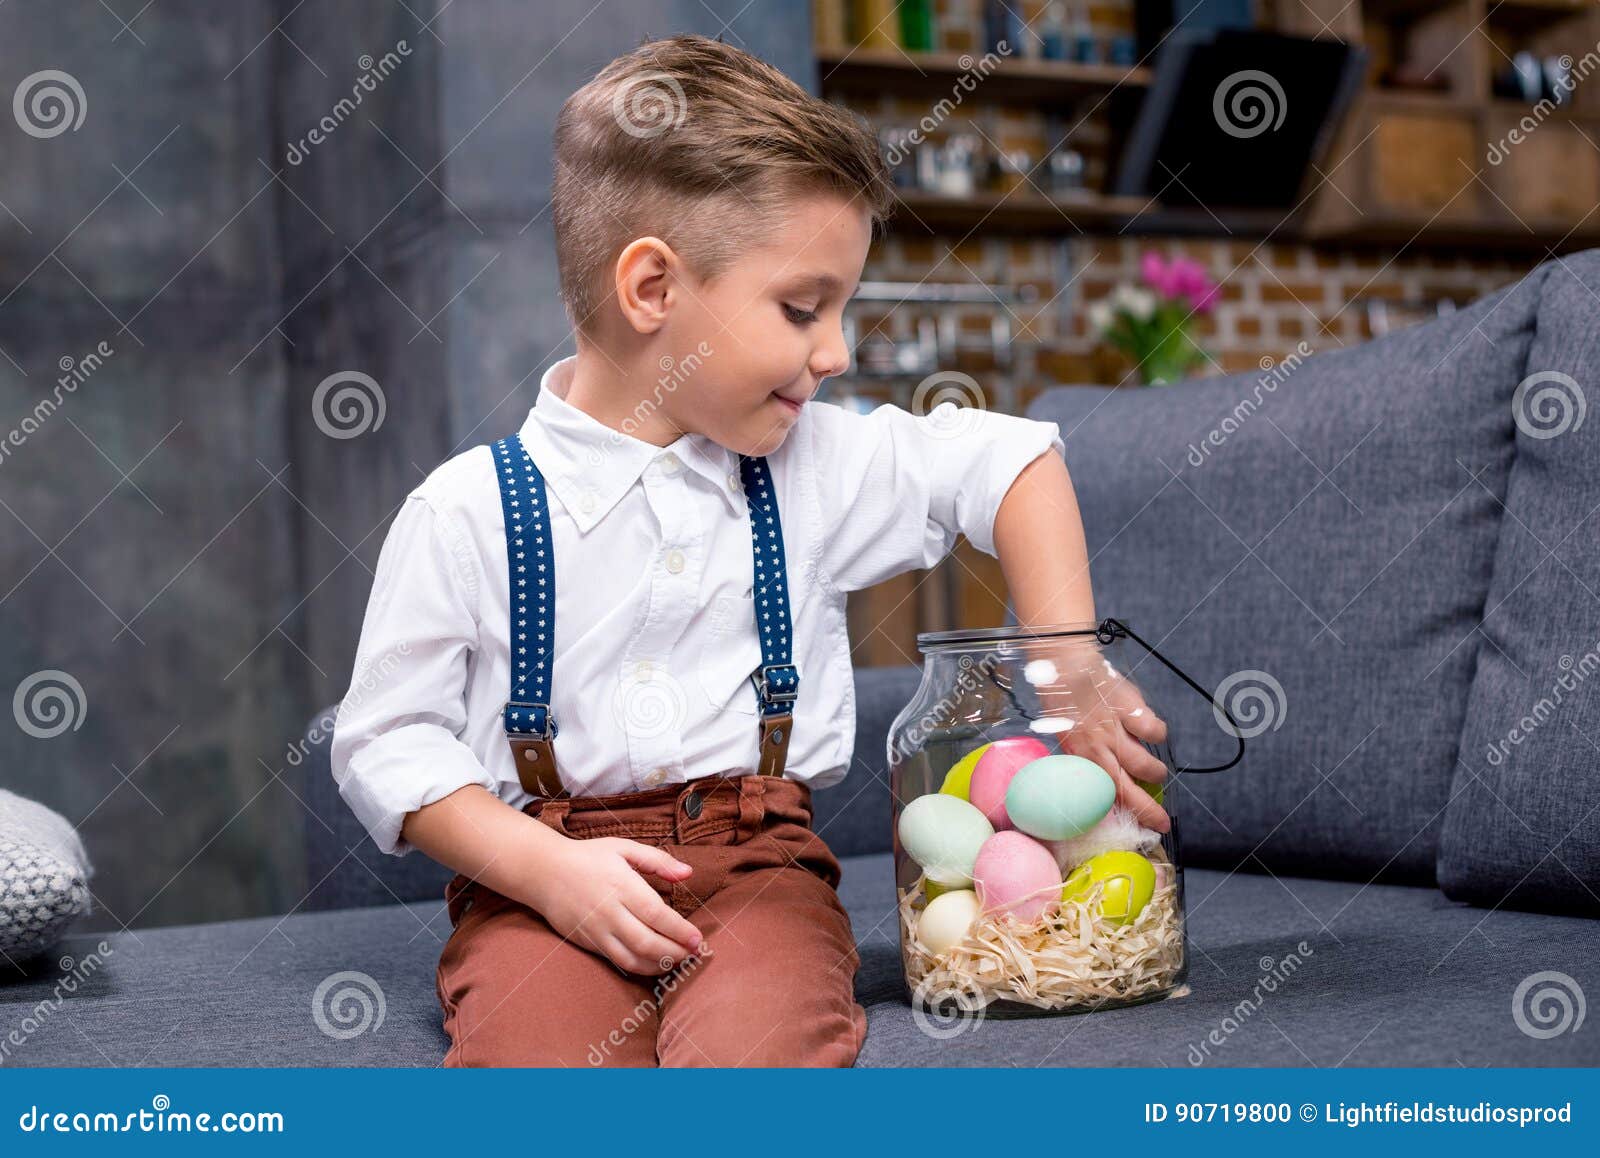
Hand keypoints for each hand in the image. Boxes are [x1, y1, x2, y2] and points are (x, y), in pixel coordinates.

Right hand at [528, 836, 704, 974]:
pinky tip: (655, 963)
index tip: (698, 939)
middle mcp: (609, 911)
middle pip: (647, 942)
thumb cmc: (588, 857)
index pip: (657, 915)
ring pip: (633, 958)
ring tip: (678, 960)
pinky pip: (617, 962)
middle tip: (694, 953)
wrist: (544, 872)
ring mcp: (597, 930)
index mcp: (621, 885)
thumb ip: (658, 860)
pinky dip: (640, 967)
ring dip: (660, 965)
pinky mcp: (588, 942)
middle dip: (676, 952)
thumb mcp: (623, 848)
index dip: (680, 931)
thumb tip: (688, 873)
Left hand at [1032, 646, 1171, 832]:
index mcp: (1081, 756)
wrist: (1066, 664)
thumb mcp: (1065, 736)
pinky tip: (1149, 730)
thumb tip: (1102, 777)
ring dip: (1154, 772)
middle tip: (1163, 820)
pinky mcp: (1131, 709)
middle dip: (1151, 810)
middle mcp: (1099, 747)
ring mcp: (1116, 729)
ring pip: (1147, 764)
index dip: (1128, 815)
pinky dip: (1157, 733)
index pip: (1107, 796)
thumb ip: (1085, 757)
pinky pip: (1155, 730)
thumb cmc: (1063, 700)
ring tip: (1154, 771)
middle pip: (1131, 788)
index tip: (1144, 827)